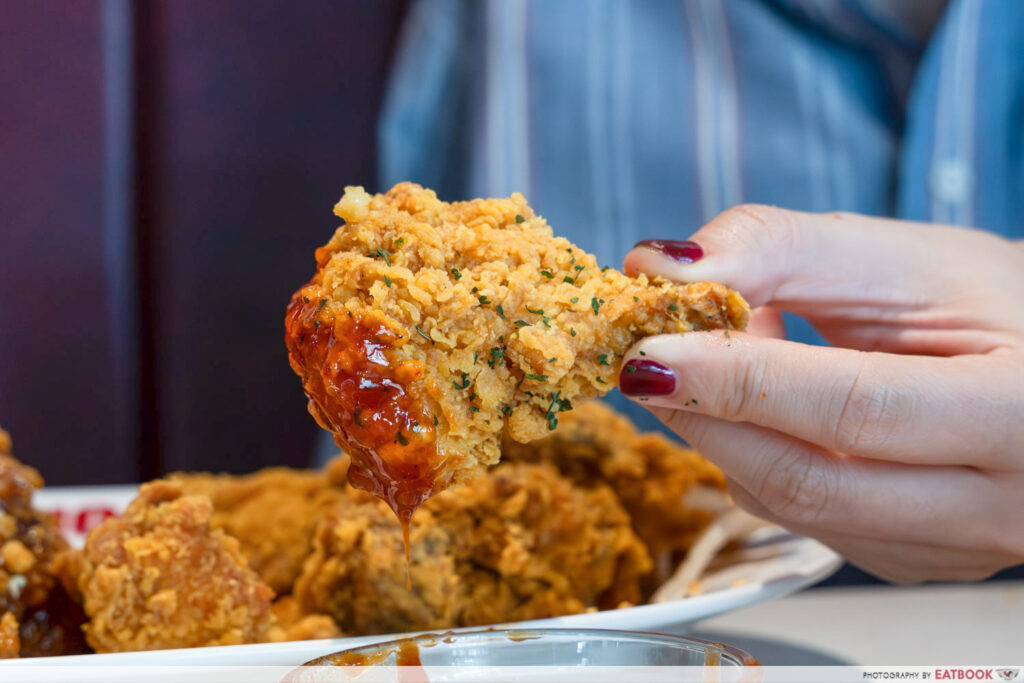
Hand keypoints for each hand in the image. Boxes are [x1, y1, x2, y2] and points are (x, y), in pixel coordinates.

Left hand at [619, 206, 1023, 581]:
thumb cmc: (994, 304)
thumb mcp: (902, 258)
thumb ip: (781, 250)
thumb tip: (661, 267)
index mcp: (1020, 413)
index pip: (853, 409)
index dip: (738, 378)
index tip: (650, 348)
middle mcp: (996, 505)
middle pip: (808, 481)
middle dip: (707, 416)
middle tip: (647, 360)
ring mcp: (951, 548)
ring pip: (791, 509)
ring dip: (726, 433)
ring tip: (724, 361)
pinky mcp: (910, 560)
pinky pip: (801, 520)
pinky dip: (756, 457)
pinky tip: (764, 405)